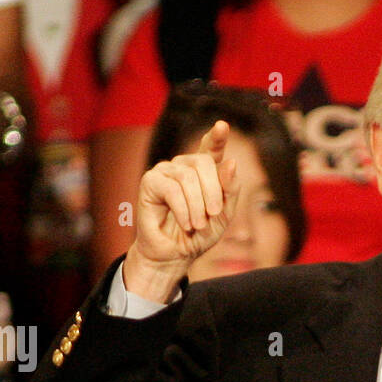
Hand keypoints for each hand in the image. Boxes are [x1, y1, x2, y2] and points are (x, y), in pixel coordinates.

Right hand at [122, 121, 238, 301]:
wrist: (174, 254)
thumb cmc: (198, 235)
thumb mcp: (223, 215)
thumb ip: (229, 190)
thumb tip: (230, 162)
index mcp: (203, 172)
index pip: (211, 148)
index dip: (216, 137)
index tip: (222, 126)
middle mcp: (184, 166)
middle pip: (204, 162)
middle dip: (213, 191)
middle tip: (213, 215)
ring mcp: (166, 171)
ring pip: (188, 176)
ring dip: (197, 205)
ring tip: (197, 225)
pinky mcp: (150, 181)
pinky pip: (172, 189)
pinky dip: (183, 209)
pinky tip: (186, 224)